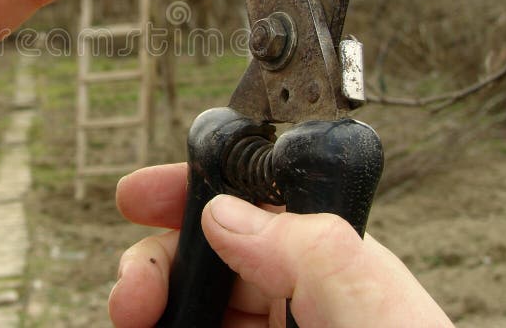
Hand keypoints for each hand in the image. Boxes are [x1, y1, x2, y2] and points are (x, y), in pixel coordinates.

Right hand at [110, 163, 452, 327]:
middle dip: (155, 261)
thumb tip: (225, 213)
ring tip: (131, 319)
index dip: (190, 192)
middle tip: (132, 295)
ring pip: (187, 303)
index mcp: (323, 261)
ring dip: (148, 303)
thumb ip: (309, 249)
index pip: (248, 204)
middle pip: (202, 255)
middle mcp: (290, 297)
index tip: (140, 196)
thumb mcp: (373, 312)